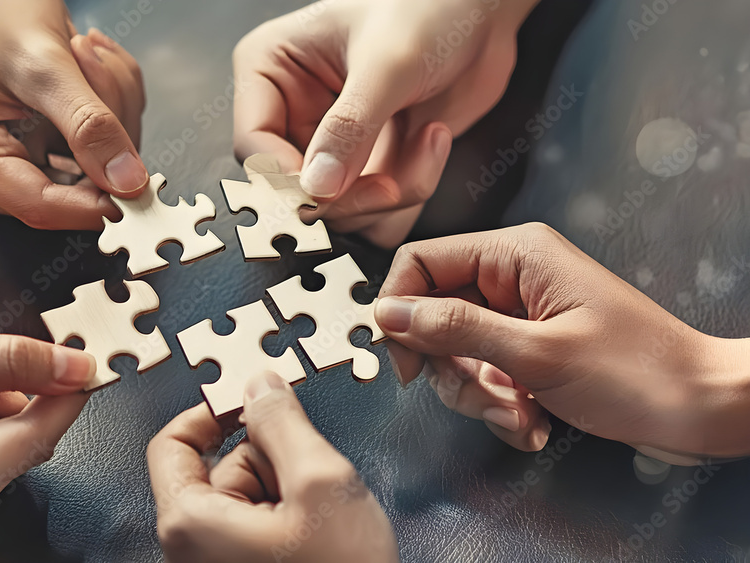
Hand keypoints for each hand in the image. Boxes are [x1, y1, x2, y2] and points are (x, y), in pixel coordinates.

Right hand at [0, 0, 146, 229]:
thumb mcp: (45, 64)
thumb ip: (88, 125)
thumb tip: (126, 182)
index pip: (41, 206)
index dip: (100, 199)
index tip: (142, 180)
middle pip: (70, 187)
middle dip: (103, 128)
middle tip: (93, 62)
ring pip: (87, 171)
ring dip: (107, 113)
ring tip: (83, 52)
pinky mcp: (22, 158)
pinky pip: (85, 155)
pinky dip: (101, 113)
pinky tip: (84, 69)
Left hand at [148, 372, 398, 562]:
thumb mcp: (320, 481)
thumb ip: (284, 422)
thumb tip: (259, 384)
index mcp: (190, 523)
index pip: (172, 443)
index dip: (211, 412)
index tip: (251, 401)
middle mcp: (193, 548)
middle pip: (223, 467)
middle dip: (273, 461)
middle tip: (312, 483)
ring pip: (251, 494)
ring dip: (291, 490)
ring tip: (324, 520)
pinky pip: (262, 523)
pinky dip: (294, 516)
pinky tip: (323, 537)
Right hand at [233, 0, 536, 246]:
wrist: (483, 14)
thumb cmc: (428, 8)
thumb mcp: (386, 63)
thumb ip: (350, 127)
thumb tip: (317, 186)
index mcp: (271, 70)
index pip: (254, 147)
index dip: (288, 179)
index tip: (330, 190)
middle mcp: (294, 110)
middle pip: (296, 190)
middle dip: (351, 196)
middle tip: (394, 183)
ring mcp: (332, 142)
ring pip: (340, 209)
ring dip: (392, 192)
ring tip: (430, 139)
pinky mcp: (368, 163)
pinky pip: (377, 210)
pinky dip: (410, 192)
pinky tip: (434, 144)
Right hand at [374, 223, 749, 463]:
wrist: (700, 408)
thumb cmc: (640, 372)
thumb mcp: (537, 353)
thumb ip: (456, 329)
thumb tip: (389, 313)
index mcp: (515, 255)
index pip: (421, 262)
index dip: (401, 311)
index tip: (404, 361)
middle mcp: (513, 278)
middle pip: (434, 316)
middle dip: (452, 370)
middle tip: (484, 397)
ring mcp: (519, 315)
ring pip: (456, 354)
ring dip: (479, 396)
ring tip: (519, 414)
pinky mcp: (527, 348)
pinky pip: (484, 375)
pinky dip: (500, 406)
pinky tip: (531, 421)